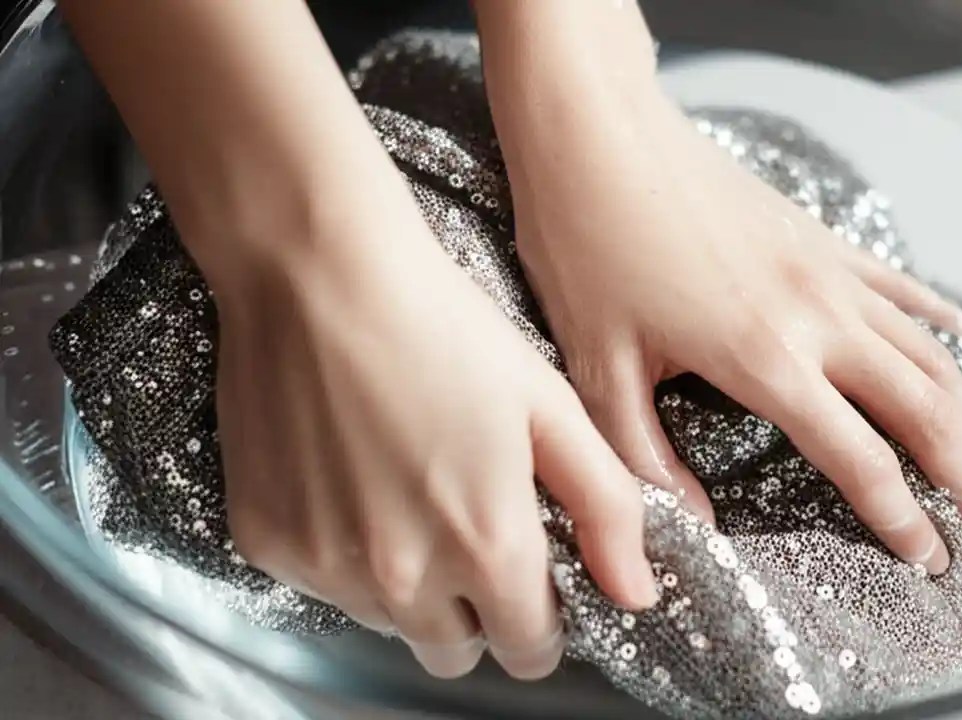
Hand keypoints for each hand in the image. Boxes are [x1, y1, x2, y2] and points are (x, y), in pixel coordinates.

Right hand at [208, 193, 655, 680]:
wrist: (319, 275)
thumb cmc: (443, 329)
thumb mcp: (551, 407)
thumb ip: (605, 508)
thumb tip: (639, 594)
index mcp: (487, 545)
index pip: (528, 650)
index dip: (541, 620)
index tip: (535, 580)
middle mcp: (403, 576)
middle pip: (455, 650)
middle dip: (476, 610)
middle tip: (471, 531)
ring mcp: (328, 565)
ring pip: (389, 622)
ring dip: (409, 584)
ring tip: (408, 491)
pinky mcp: (266, 542)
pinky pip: (323, 583)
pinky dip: (343, 552)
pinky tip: (352, 478)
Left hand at [508, 94, 961, 572]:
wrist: (600, 133)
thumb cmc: (587, 247)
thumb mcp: (597, 369)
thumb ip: (646, 461)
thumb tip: (696, 528)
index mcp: (765, 360)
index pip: (862, 461)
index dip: (905, 520)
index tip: (933, 561)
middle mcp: (819, 317)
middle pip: (925, 411)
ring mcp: (830, 273)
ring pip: (932, 355)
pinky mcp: (824, 241)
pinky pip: (908, 290)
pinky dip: (950, 328)